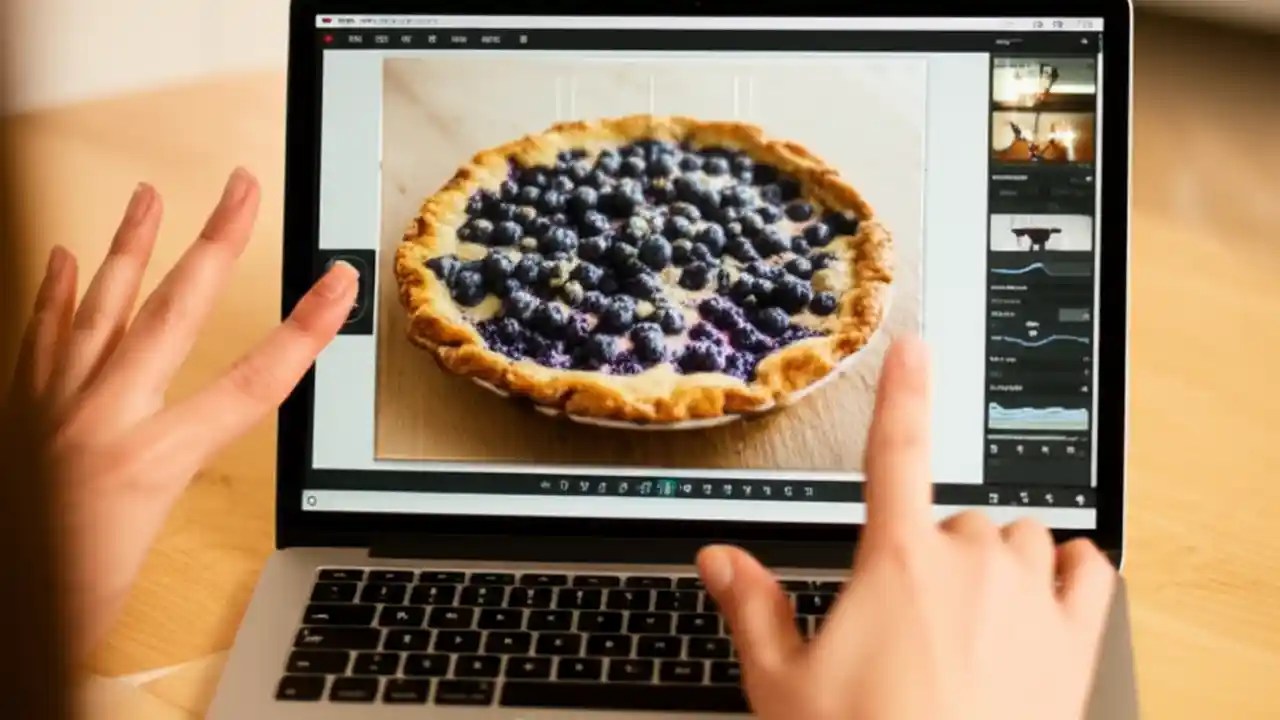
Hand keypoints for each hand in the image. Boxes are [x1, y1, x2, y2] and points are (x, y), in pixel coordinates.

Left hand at [8, 169, 356, 655]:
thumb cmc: (60, 606)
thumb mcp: (146, 563)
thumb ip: (177, 498)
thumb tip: (193, 460)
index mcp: (147, 465)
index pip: (251, 384)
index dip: (303, 331)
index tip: (338, 285)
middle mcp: (100, 421)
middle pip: (173, 315)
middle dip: (214, 245)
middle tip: (240, 189)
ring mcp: (53, 408)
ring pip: (97, 308)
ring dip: (128, 246)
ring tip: (148, 196)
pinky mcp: (20, 412)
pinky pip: (40, 339)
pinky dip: (55, 295)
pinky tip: (64, 258)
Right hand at [697, 337, 1115, 719]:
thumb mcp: (784, 682)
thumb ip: (751, 608)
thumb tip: (717, 558)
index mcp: (896, 561)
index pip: (897, 452)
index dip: (903, 393)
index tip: (915, 347)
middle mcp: (970, 564)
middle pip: (955, 517)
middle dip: (933, 554)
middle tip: (907, 618)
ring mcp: (1029, 598)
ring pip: (1017, 536)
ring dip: (995, 561)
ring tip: (969, 617)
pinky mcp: (1074, 640)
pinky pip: (1087, 569)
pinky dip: (1068, 570)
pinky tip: (1048, 591)